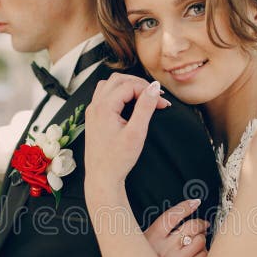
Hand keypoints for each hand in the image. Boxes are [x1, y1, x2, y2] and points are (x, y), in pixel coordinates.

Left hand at [84, 73, 169, 191]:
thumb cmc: (118, 159)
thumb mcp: (136, 132)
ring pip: (110, 85)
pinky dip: (119, 93)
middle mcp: (95, 106)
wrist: (102, 177)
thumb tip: (154, 87)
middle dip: (139, 84)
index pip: (130, 86)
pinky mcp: (94, 117)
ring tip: (144, 97)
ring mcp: (92, 111)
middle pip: (119, 80)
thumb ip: (145, 107)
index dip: (149, 91)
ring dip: (128, 86)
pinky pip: (105, 95)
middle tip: (156, 96)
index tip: (163, 103)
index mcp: (104, 107)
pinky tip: (129, 103)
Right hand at [144, 199, 209, 256]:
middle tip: (203, 225)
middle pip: (192, 227)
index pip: (172, 215)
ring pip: (200, 241)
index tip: (195, 202)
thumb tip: (176, 217)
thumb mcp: (140, 244)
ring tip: (199, 241)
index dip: (186, 206)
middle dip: (201, 224)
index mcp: (152, 237)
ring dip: (203, 239)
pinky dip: (204, 253)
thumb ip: (156, 232)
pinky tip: (198, 254)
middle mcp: (165, 247)